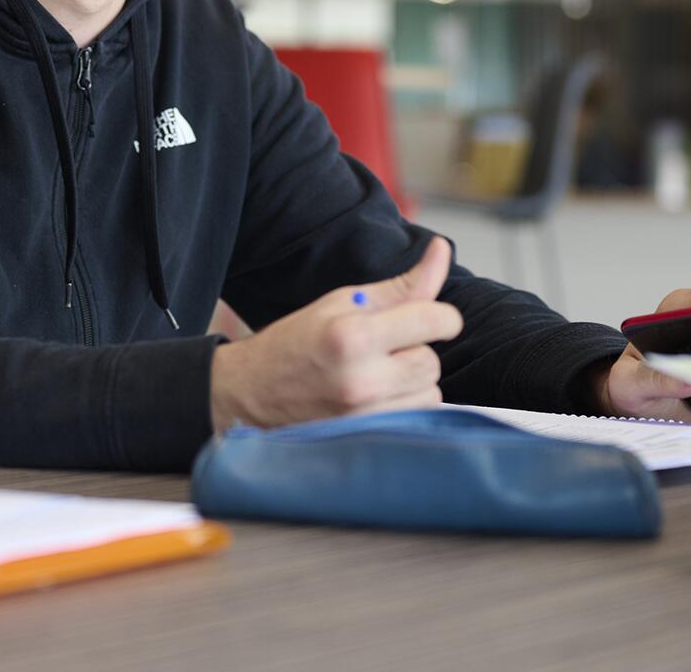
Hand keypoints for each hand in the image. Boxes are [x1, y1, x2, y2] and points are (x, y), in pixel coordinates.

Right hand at [210, 237, 462, 430]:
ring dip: (412, 381)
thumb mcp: (340, 302)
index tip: (431, 318)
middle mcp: (362, 381)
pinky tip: (376, 396)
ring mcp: (364, 418)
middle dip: (416, 350)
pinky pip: (416, 418)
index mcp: (352, 336)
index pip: (435, 320)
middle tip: (382, 347)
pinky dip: (404, 405)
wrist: (248, 395)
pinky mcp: (366, 440)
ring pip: (430, 394)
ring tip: (375, 373)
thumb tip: (441, 250)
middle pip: (432, 361)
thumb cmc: (295, 342)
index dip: (440, 316)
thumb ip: (400, 286)